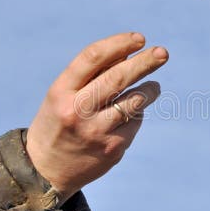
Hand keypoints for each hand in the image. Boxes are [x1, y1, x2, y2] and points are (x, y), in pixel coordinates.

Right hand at [26, 32, 167, 203]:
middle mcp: (77, 111)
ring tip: (153, 85)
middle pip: (118, 78)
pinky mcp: (113, 149)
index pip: (93, 58)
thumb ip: (92, 74)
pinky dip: (136, 114)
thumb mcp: (63, 95)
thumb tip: (129, 53)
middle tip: (163, 53)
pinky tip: (126, 118)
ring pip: (135, 101)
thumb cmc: (58, 121)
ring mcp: (96, 132)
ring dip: (150, 89)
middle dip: (145, 62)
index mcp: (61, 91)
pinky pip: (135, 122)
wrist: (46, 171)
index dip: (119, 43)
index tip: (139, 38)